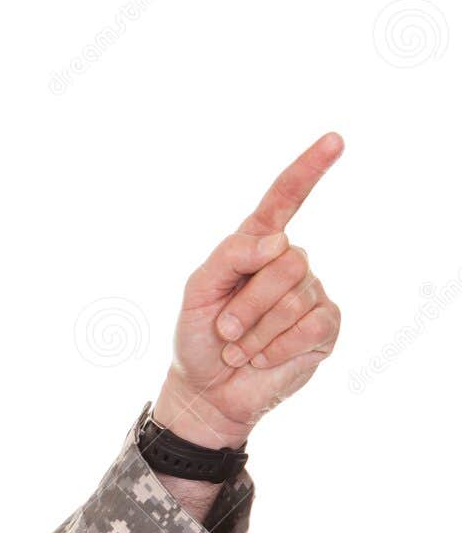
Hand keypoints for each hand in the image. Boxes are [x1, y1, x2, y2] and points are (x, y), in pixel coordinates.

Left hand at [154, 131, 344, 448]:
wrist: (207, 391)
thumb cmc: (200, 338)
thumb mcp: (198, 293)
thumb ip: (229, 256)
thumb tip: (277, 243)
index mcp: (257, 247)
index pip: (285, 199)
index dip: (308, 170)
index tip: (334, 140)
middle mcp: (289, 264)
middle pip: (287, 261)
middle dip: (248, 303)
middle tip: (226, 330)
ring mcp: (312, 294)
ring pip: (296, 297)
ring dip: (256, 331)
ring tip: (239, 348)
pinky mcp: (324, 327)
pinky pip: (309, 326)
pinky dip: (275, 348)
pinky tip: (261, 359)